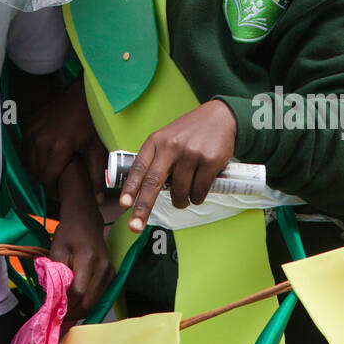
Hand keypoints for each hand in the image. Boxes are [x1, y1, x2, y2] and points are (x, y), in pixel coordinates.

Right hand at [22, 77, 106, 196]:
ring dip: (38, 168)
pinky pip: (25, 148)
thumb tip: (97, 200)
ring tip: (52, 169)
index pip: (47, 179)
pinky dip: (32, 155)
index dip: (52, 190)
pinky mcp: (29, 125)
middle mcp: (41, 140)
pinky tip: (45, 155)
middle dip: (46, 180)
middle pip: (37, 172)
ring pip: (29, 161)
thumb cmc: (91, 122)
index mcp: (58, 148)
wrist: (81, 96)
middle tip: (58, 182)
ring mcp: (32, 131)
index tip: (60, 192)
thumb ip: (96, 176)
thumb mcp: (96, 149)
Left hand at [51, 210, 113, 323]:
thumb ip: (55, 274)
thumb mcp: (56, 249)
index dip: (65, 305)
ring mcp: (111, 272)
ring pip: (95, 303)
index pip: (77, 291)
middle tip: (58, 320)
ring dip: (80, 312)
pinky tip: (76, 306)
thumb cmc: (68, 233)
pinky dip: (87, 304)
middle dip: (73, 314)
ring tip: (65, 315)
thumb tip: (51, 299)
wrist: (85, 220)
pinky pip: (100, 297)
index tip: (53, 312)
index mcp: (88, 258)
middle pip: (89, 301)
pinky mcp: (113, 276)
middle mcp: (104, 267)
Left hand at [120, 99, 237, 230]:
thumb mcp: (167, 139)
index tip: (123, 204)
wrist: (220, 117)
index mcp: (156, 141)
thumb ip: (156, 160)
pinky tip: (198, 191)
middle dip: (143, 208)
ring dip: (181, 202)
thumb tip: (143, 192)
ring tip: (185, 196)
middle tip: (135, 227)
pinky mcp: (209, 160)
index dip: (130, 187)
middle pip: (153, 182)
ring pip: (179, 192)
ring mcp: (190, 153)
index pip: (139, 167)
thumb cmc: (189, 133)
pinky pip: (199, 191)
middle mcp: (171, 146)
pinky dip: (197, 197)